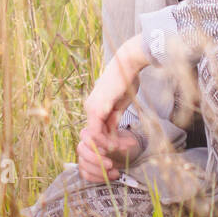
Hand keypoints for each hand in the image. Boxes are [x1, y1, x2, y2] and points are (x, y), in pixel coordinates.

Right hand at [77, 126, 140, 182]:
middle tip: (110, 165)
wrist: (121, 156)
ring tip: (115, 173)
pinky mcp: (84, 168)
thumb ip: (125, 142)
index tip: (112, 149)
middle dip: (96, 159)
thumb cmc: (120, 146)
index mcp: (91, 133)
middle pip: (81, 149)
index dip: (98, 143)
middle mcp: (84, 144)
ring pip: (83, 163)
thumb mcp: (124, 142)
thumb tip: (132, 143)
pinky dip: (97, 178)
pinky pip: (84, 174)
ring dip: (98, 171)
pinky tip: (109, 178)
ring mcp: (82, 157)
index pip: (87, 136)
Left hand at [78, 36, 148, 182]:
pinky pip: (97, 133)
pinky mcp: (97, 109)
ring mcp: (91, 108)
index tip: (122, 149)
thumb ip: (114, 118)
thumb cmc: (127, 80)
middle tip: (125, 153)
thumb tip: (113, 133)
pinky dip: (107, 142)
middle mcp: (89, 108)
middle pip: (94, 137)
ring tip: (126, 149)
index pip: (97, 132)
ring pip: (94, 138)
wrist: (128, 63)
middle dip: (108, 149)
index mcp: (94, 107)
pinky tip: (120, 145)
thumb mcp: (120, 103)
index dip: (108, 144)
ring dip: (110, 148)